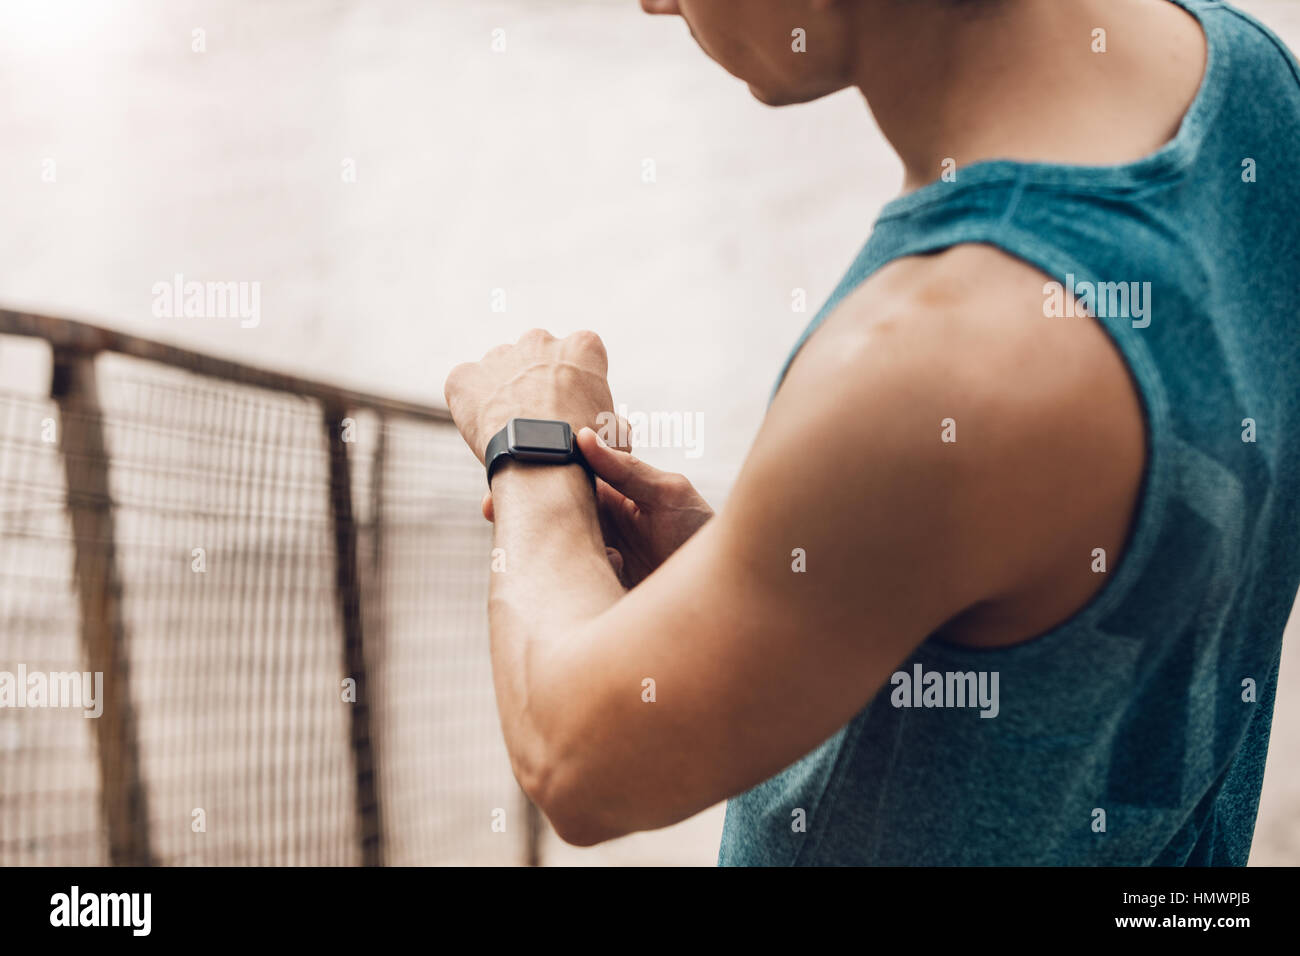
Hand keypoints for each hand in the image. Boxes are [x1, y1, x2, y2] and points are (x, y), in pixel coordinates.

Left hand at [443, 329, 613, 462]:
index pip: (580, 358)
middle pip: (536, 358)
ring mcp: (498, 355)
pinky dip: (471, 407)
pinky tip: (484, 431)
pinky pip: (465, 388)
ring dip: (503, 392)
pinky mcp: (464, 376)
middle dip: (536, 383)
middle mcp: (539, 339)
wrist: (541, 463)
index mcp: (583, 346)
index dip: (574, 386)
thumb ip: (612, 419)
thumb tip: (613, 426)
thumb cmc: (586, 450)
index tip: (571, 410)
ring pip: (499, 371)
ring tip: (511, 430)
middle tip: (539, 421)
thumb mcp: (616, 433)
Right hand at [482, 427, 713, 586]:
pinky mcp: (601, 591)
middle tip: (494, 509)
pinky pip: (575, 583)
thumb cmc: (704, 532)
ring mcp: (599, 561)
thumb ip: (627, 469)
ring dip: (550, 547)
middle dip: (524, 513)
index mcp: (613, 498)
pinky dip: (580, 575)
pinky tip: (603, 570)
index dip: (537, 477)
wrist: (732, 588)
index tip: (508, 473)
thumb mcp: (670, 493)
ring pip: (558, 551)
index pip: (567, 482)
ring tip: (556, 543)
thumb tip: (583, 438)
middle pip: (553, 517)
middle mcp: (601, 528)